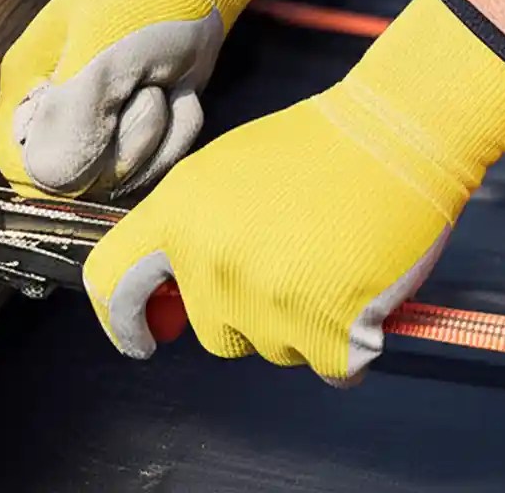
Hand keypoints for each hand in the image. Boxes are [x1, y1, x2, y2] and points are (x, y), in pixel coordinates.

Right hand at [0, 0, 295, 199]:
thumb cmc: (137, 3)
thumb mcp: (101, 54)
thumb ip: (70, 117)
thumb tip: (52, 178)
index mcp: (26, 97)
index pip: (25, 170)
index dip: (66, 164)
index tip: (101, 127)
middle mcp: (55, 123)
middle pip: (82, 184)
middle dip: (129, 138)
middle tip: (142, 85)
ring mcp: (98, 133)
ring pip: (126, 178)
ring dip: (160, 131)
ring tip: (159, 81)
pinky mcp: (136, 137)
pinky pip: (158, 164)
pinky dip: (178, 129)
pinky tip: (176, 92)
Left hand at [81, 0, 504, 382]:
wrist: (394, 135)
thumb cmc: (312, 150)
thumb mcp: (219, 174)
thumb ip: (185, 230)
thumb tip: (168, 294)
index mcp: (177, 218)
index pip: (111, 283)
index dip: (122, 320)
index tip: (142, 338)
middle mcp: (211, 264)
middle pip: (212, 333)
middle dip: (246, 315)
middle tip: (289, 267)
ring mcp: (268, 302)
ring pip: (274, 351)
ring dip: (301, 325)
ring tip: (329, 265)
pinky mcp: (329, 330)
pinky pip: (331, 369)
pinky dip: (350, 344)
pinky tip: (361, 296)